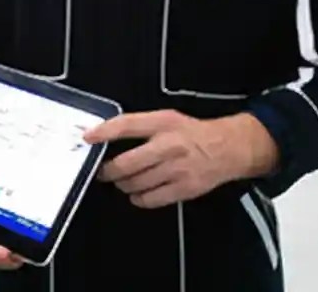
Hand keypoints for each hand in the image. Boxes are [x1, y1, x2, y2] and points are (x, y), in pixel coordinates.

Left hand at [83, 110, 278, 208]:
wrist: (228, 148)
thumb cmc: (193, 133)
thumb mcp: (168, 119)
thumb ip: (141, 126)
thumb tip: (108, 136)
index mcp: (163, 123)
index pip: (127, 125)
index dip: (104, 132)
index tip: (88, 138)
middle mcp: (169, 145)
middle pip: (126, 164)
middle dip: (108, 171)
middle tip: (103, 172)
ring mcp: (177, 169)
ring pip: (135, 184)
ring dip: (123, 185)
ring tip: (124, 181)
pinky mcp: (184, 188)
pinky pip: (151, 199)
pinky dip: (139, 199)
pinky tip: (139, 193)